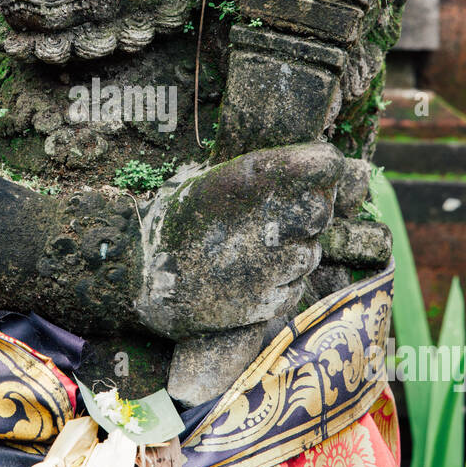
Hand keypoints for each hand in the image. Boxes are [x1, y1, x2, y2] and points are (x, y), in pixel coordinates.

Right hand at [134, 142, 343, 338]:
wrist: (142, 280)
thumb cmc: (177, 225)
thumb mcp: (210, 183)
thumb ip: (261, 175)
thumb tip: (319, 164)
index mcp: (246, 183)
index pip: (318, 165)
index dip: (324, 164)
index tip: (322, 165)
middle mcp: (264, 223)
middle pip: (320, 208)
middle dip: (310, 208)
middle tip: (282, 213)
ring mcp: (269, 267)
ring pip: (311, 251)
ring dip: (296, 247)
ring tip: (258, 248)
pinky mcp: (266, 302)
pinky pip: (295, 285)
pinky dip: (283, 279)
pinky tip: (253, 273)